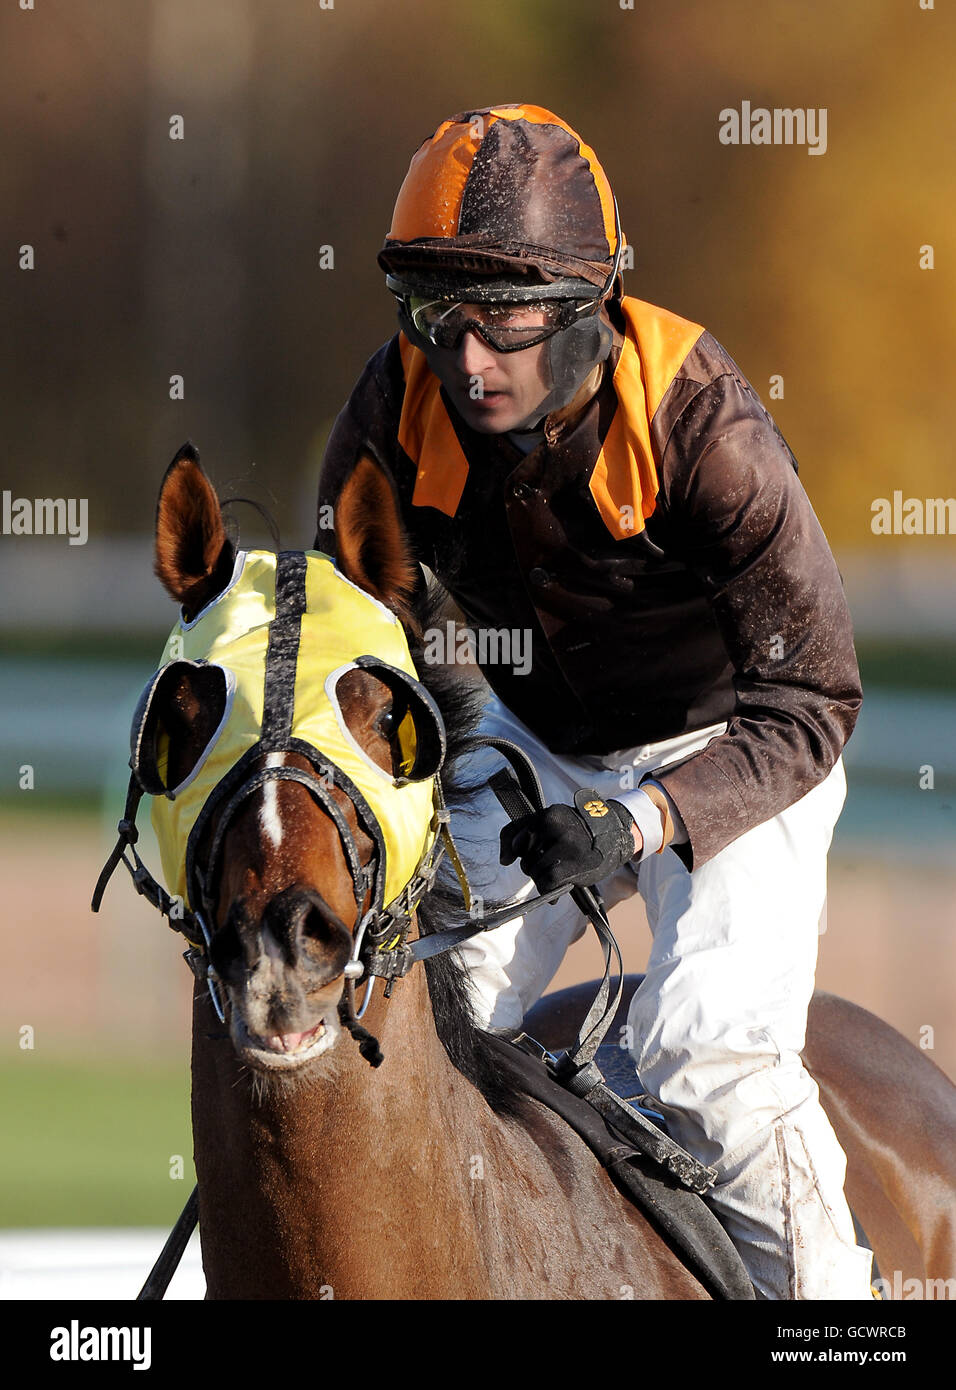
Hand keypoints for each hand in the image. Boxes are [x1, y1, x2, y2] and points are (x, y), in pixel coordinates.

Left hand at [499, 789, 637, 894]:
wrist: (611, 837)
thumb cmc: (574, 832)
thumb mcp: (549, 822)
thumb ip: (518, 834)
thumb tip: (504, 860)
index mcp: (548, 815)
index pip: (513, 836)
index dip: (515, 850)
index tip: (524, 853)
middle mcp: (556, 827)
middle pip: (524, 858)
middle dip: (533, 865)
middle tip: (549, 862)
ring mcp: (567, 845)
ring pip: (534, 871)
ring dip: (541, 878)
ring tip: (557, 872)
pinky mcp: (575, 865)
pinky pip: (547, 883)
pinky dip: (548, 888)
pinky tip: (558, 885)